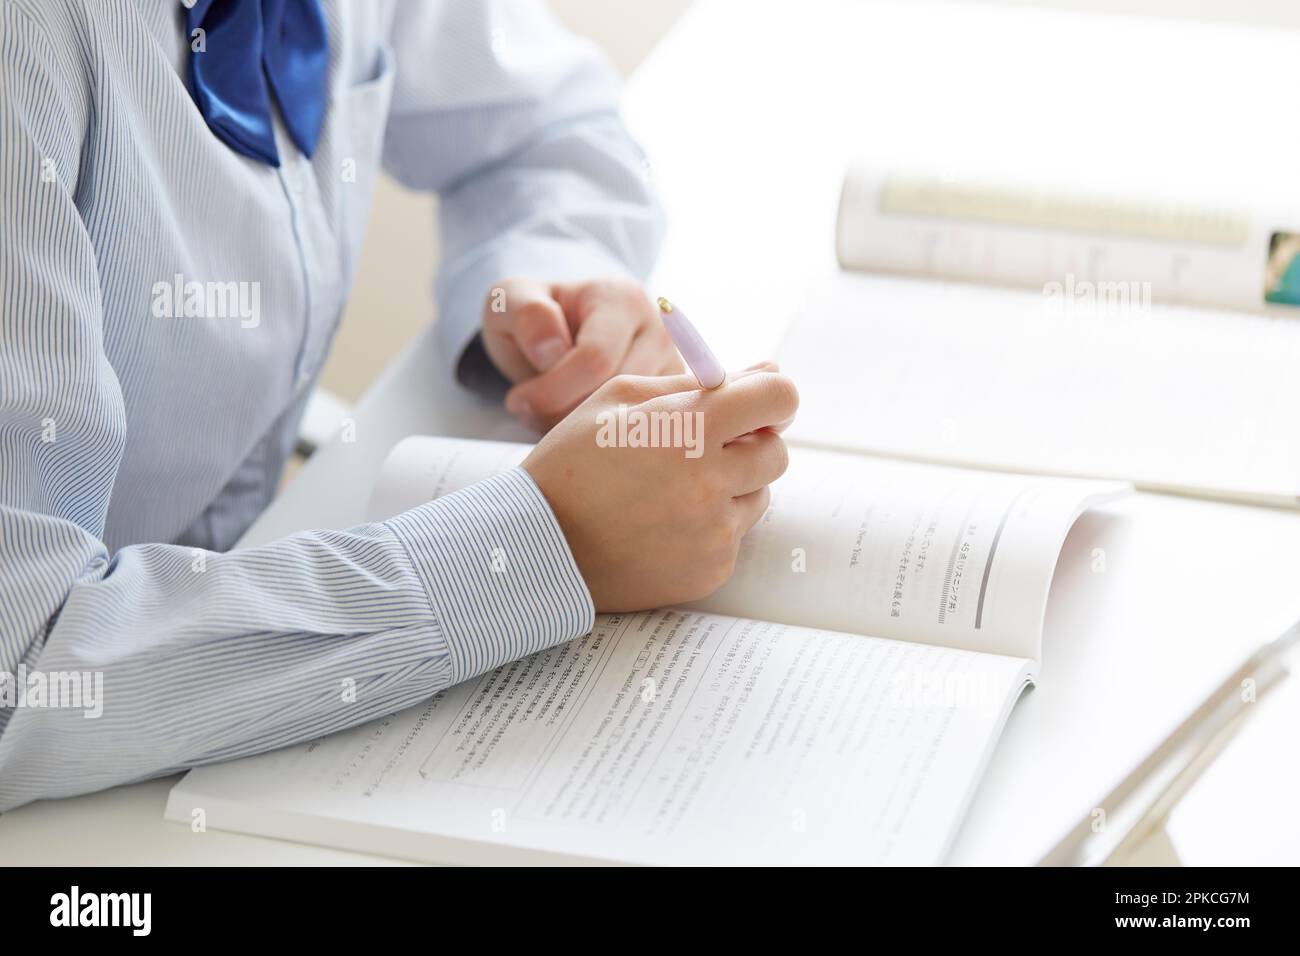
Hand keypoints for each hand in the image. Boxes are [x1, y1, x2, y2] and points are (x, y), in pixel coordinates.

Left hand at [482, 277, 684, 429]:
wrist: (559, 331)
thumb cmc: (535, 318)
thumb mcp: (510, 301)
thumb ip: (526, 316)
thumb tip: (552, 352)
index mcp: (624, 300)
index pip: (596, 359)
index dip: (552, 390)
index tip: (518, 400)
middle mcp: (660, 333)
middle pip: (617, 395)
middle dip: (565, 414)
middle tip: (530, 412)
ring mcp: (672, 370)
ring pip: (631, 420)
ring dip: (582, 431)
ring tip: (548, 416)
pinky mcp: (671, 403)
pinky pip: (640, 434)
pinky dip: (601, 440)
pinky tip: (575, 426)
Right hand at [522, 364, 797, 610]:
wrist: (538, 546)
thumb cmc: (573, 463)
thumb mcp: (619, 399)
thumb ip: (694, 382)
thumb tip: (765, 369)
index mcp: (689, 428)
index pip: (778, 398)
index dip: (770, 396)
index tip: (753, 405)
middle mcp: (710, 482)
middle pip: (775, 451)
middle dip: (749, 444)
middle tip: (701, 450)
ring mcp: (714, 532)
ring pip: (757, 496)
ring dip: (730, 487)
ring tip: (670, 492)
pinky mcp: (711, 570)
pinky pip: (734, 537)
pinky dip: (709, 528)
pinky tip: (662, 526)